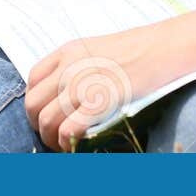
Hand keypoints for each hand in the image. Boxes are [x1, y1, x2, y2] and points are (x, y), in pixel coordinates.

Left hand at [23, 25, 184, 150]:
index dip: (36, 102)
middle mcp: (68, 67)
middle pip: (34, 103)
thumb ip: (78, 66)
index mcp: (67, 52)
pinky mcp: (98, 103)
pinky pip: (68, 130)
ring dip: (51, 139)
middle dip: (38, 125)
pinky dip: (66, 143)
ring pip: (46, 120)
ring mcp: (81, 85)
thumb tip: (67, 92)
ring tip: (63, 145)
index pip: (33, 79)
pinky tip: (74, 147)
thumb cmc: (138, 50)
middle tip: (52, 136)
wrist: (163, 48)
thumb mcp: (97, 49)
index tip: (45, 114)